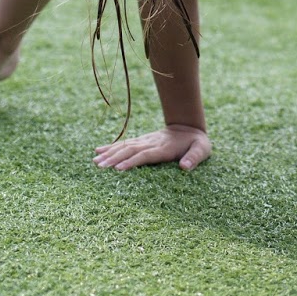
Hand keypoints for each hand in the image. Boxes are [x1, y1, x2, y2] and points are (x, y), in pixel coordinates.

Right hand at [93, 124, 210, 171]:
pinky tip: (98, 151)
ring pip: (125, 147)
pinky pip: (124, 144)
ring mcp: (145, 141)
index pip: (146, 155)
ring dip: (109, 154)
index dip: (132, 162)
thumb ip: (194, 157)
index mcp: (165, 148)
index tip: (118, 169)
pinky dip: (111, 147)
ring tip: (95, 161)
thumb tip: (184, 167)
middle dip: (114, 159)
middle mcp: (152, 143)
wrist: (189, 126)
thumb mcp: (202, 149)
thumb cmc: (197, 143)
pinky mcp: (141, 141)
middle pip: (131, 151)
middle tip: (99, 167)